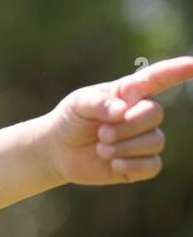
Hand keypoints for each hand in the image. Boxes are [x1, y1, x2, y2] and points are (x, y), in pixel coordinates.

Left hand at [41, 56, 192, 185]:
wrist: (59, 150)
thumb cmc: (71, 119)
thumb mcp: (78, 104)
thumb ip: (98, 103)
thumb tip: (122, 110)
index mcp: (129, 93)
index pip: (158, 78)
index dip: (178, 70)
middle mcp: (141, 114)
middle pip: (155, 114)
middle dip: (128, 125)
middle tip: (102, 133)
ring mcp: (144, 138)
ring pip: (156, 141)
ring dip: (125, 146)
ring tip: (101, 148)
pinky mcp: (141, 163)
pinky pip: (153, 165)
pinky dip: (132, 165)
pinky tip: (112, 164)